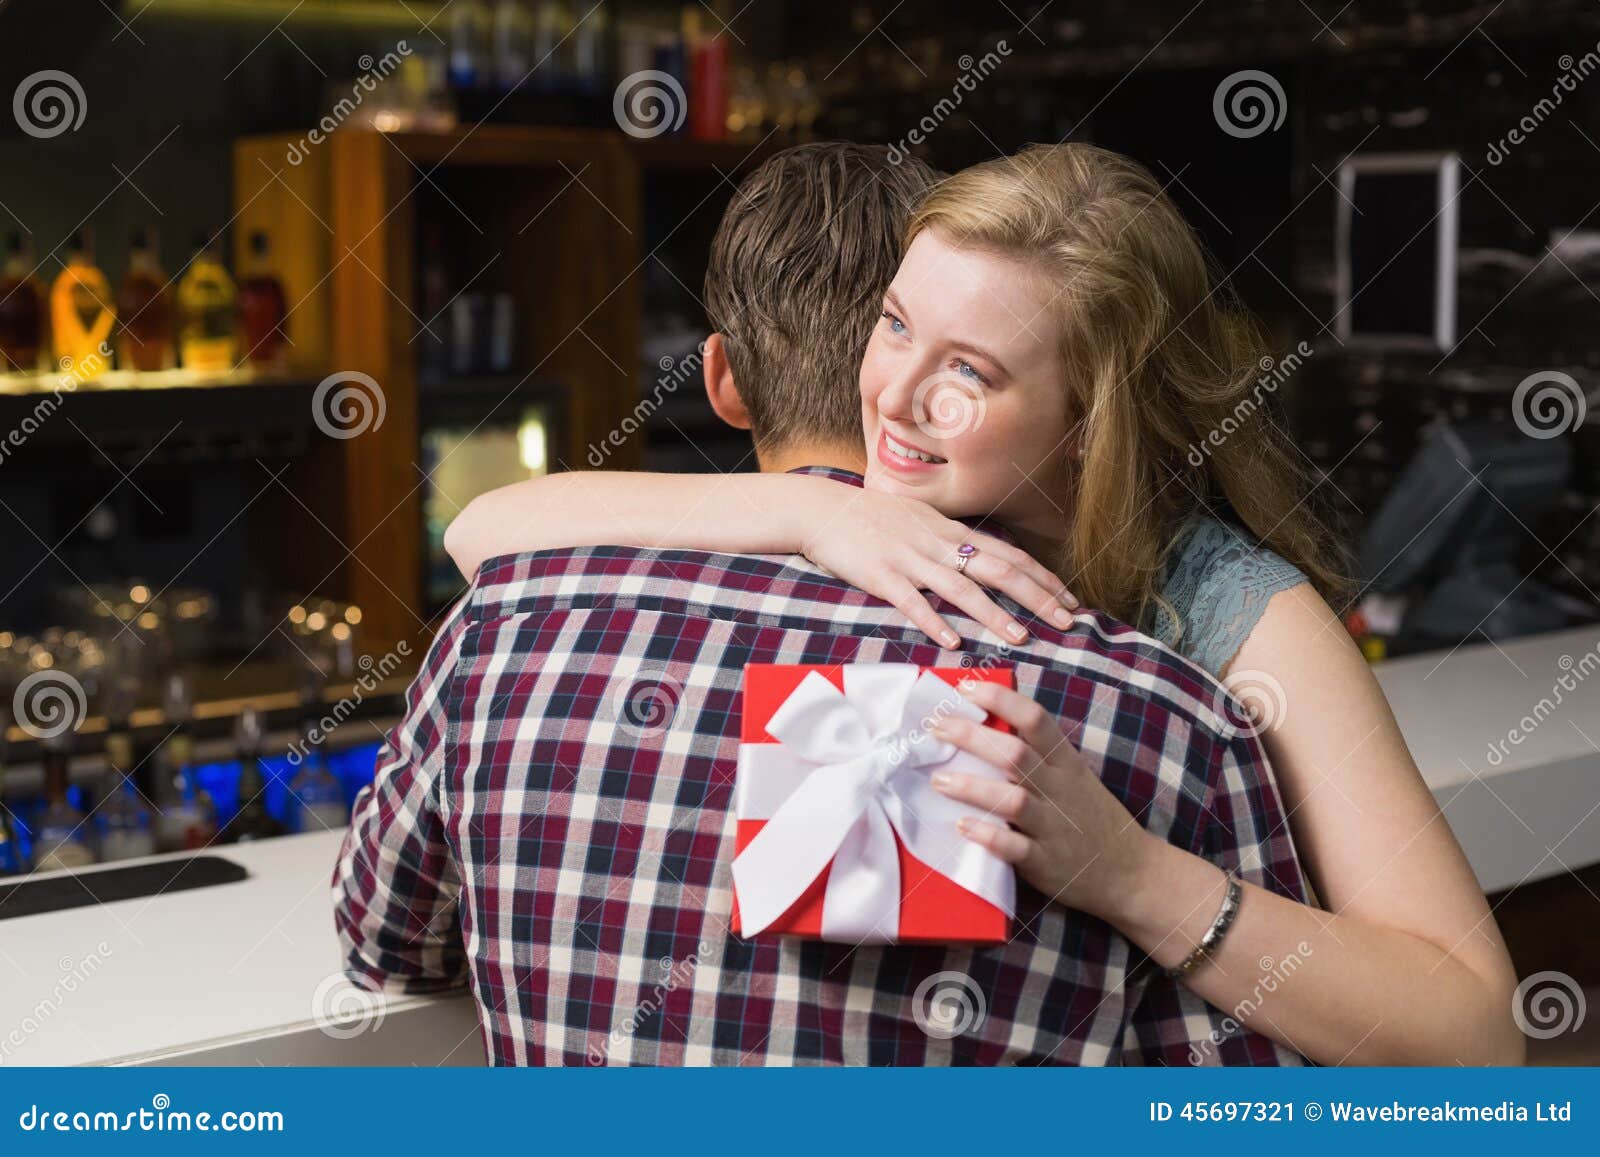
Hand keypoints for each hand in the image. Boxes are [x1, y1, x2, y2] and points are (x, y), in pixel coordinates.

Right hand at [796, 488, 1077, 648]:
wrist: (821, 508)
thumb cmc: (870, 517)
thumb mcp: (919, 521)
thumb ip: (950, 540)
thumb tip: (982, 558)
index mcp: (950, 531)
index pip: (1009, 554)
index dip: (1043, 577)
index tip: (1071, 599)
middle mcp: (937, 543)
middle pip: (998, 569)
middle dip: (1037, 597)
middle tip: (1067, 622)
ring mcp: (910, 559)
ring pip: (961, 587)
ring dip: (994, 614)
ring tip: (1021, 638)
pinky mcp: (881, 575)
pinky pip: (911, 601)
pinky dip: (933, 621)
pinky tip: (953, 641)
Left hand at [928, 678, 1156, 918]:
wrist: (1132, 872)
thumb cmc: (1090, 817)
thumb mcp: (1073, 777)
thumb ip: (1036, 755)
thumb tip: (983, 725)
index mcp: (1066, 762)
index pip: (1035, 718)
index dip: (999, 699)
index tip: (965, 687)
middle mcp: (1060, 789)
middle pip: (1015, 754)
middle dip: (972, 737)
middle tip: (935, 729)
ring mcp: (1054, 826)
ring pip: (1013, 800)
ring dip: (973, 788)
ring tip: (939, 780)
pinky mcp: (1046, 862)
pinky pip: (1015, 848)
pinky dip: (988, 836)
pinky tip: (963, 826)